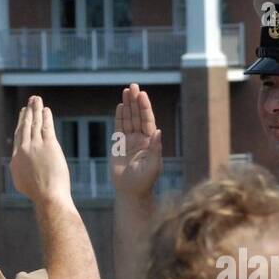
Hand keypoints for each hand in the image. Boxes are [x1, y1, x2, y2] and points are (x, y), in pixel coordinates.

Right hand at [10, 95, 70, 201]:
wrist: (47, 196)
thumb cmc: (38, 194)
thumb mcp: (22, 182)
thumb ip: (19, 169)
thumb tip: (16, 165)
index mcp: (16, 158)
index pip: (19, 136)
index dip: (21, 123)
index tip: (23, 115)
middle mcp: (24, 149)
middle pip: (25, 126)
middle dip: (27, 112)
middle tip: (29, 102)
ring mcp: (36, 146)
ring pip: (35, 123)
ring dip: (35, 109)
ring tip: (36, 99)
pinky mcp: (49, 145)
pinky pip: (46, 126)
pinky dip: (45, 116)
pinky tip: (46, 109)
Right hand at [110, 83, 162, 199]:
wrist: (131, 192)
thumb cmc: (144, 181)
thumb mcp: (153, 165)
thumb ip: (155, 148)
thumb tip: (158, 130)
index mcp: (150, 142)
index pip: (147, 120)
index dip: (145, 107)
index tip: (142, 94)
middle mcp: (141, 138)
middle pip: (138, 116)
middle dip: (136, 101)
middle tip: (133, 86)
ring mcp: (130, 141)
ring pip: (129, 119)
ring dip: (127, 105)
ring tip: (126, 91)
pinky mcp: (119, 145)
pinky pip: (119, 127)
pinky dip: (120, 117)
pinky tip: (120, 106)